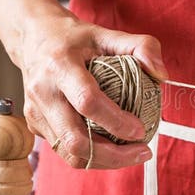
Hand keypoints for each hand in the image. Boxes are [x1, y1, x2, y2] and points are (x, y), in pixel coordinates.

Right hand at [18, 10, 167, 169]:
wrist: (33, 38)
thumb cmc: (75, 38)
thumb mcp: (108, 34)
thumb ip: (141, 46)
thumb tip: (162, 75)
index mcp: (60, 66)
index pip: (87, 102)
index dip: (116, 122)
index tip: (141, 130)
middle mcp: (43, 92)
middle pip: (75, 140)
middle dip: (113, 155)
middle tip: (143, 151)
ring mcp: (35, 112)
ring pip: (69, 153)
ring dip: (105, 161)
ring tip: (133, 154)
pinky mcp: (35, 125)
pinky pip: (65, 150)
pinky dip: (92, 156)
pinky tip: (113, 148)